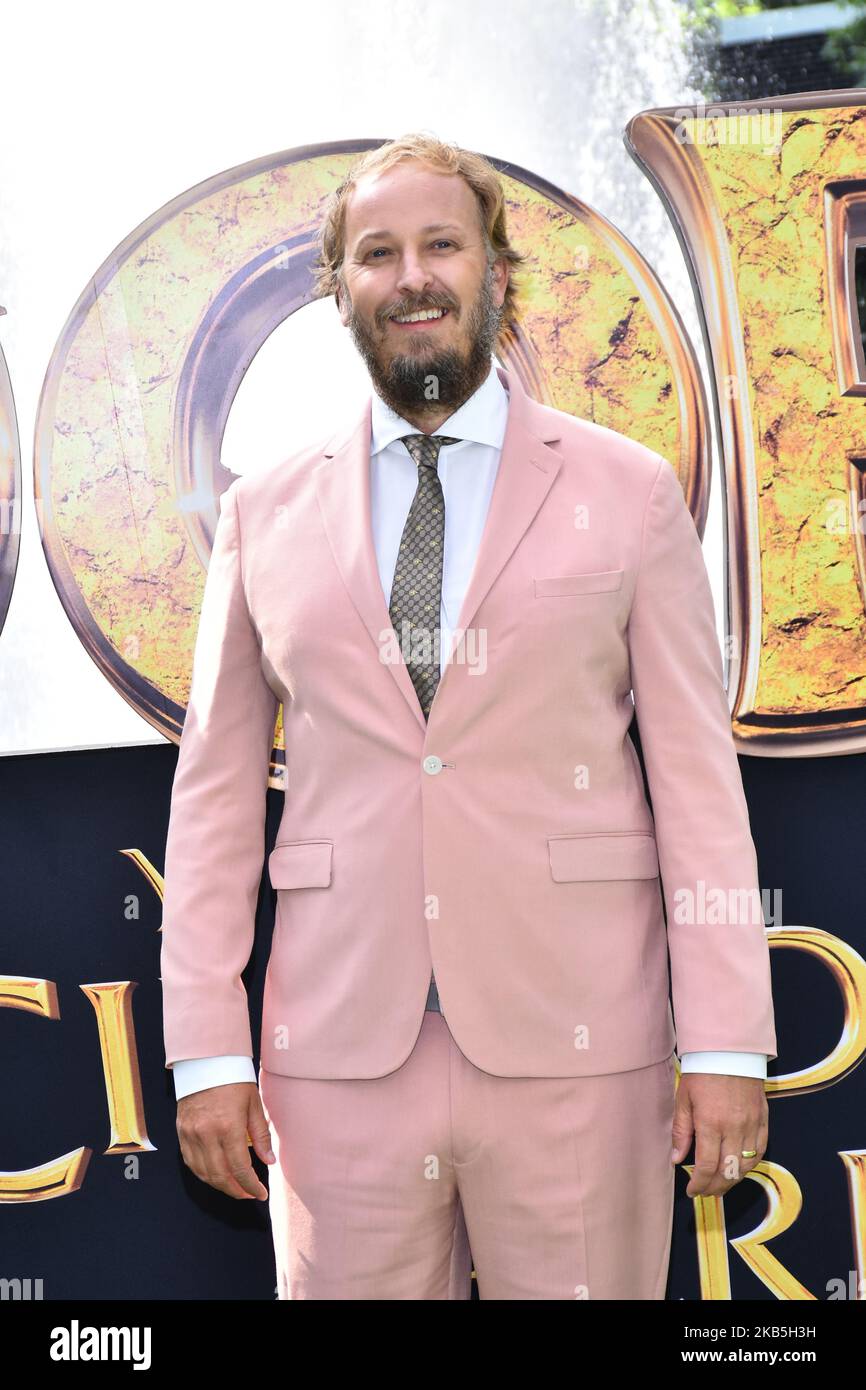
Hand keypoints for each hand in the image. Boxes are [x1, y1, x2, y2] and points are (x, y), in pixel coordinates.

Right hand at [176, 1082, 275, 1199]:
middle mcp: (207, 1134)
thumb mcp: (254, 1104)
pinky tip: (215, 1175)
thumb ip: (261, 1135)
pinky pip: (190, 1162)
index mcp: (229, 1127)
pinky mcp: (181, 1132)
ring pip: (203, 1173)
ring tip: (235, 1188)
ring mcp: (191, 1134)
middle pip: (220, 1176)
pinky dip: (203, 1174)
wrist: (205, 1061)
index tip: (261, 1194)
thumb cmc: (234, 1079)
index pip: (240, 1168)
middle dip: (236, 1190)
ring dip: (220, 1186)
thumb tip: (268, 1162)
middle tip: (249, 1194)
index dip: (251, 1186)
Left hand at [671, 1073, 767, 1198]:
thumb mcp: (684, 1099)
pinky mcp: (763, 1120)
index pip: (707, 1167)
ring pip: (745, 1166)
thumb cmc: (702, 1073)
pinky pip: (760, 1151)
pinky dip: (749, 1165)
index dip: (699, 1184)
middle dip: (715, 1188)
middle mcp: (734, 1128)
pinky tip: (738, 1169)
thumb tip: (676, 1160)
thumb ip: (681, 1132)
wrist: (730, 1051)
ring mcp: (752, 1125)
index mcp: (711, 1123)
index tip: (691, 1191)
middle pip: (727, 1172)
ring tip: (719, 1184)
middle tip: (704, 1192)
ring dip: (732, 1180)